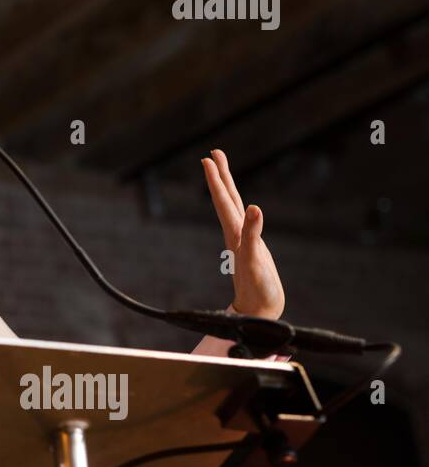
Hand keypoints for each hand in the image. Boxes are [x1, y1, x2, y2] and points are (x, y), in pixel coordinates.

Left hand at [201, 148, 283, 319]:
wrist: (257, 313)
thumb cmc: (257, 291)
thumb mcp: (255, 261)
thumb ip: (253, 236)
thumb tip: (255, 208)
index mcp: (235, 234)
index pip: (224, 202)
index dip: (217, 180)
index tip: (208, 159)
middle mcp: (236, 234)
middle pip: (227, 199)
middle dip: (221, 176)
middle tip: (213, 153)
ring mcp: (244, 241)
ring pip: (235, 208)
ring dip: (228, 188)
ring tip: (223, 170)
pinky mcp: (253, 248)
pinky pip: (247, 222)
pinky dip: (244, 208)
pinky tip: (246, 205)